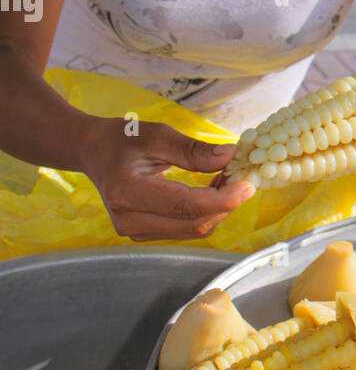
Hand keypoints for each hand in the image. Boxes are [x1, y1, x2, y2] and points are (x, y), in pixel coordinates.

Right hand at [78, 118, 253, 241]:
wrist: (93, 152)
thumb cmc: (122, 139)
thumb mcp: (157, 134)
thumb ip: (194, 150)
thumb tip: (230, 156)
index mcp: (128, 192)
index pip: (186, 206)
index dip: (222, 199)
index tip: (247, 184)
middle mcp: (128, 220)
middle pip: (193, 223)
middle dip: (226, 203)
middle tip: (242, 176)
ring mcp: (135, 231)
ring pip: (193, 230)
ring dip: (218, 209)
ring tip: (227, 180)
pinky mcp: (144, 234)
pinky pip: (185, 229)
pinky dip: (205, 212)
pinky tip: (212, 192)